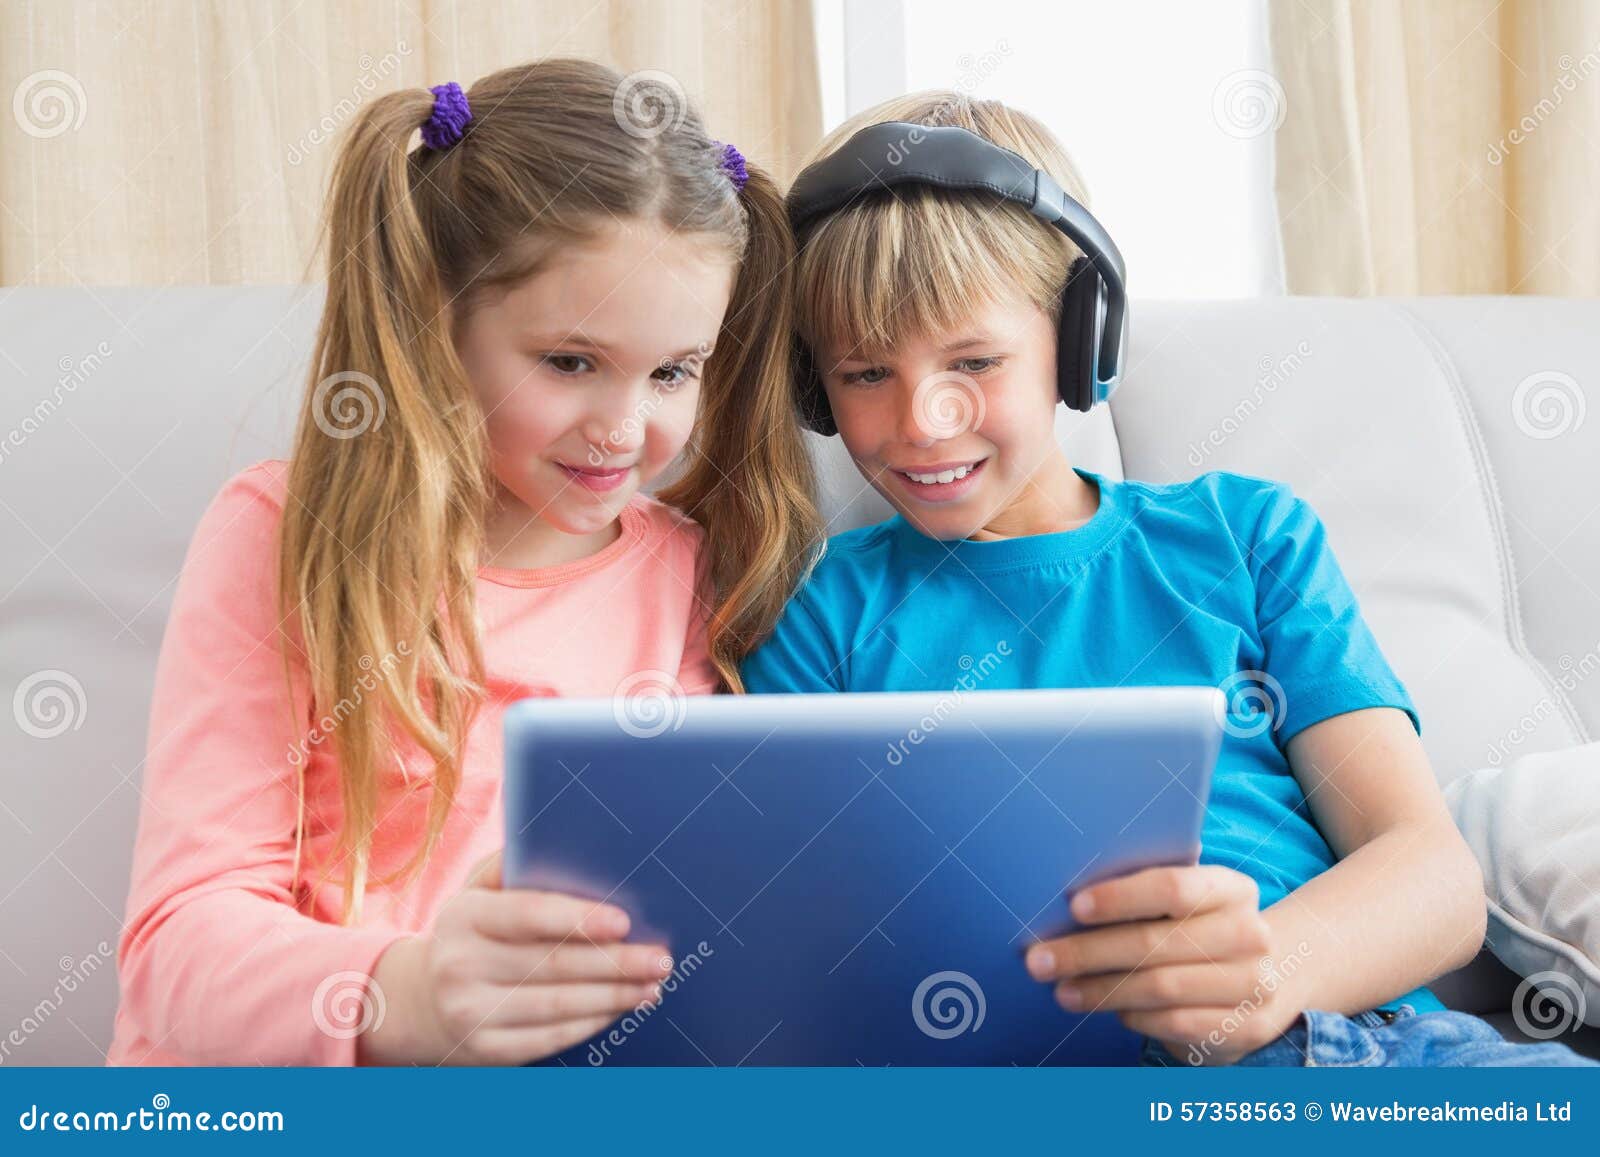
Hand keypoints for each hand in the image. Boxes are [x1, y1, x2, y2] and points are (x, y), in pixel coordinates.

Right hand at [360, 849, 672, 1065]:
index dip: (579, 919)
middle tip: (660, 958)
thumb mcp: (478, 888)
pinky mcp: (486, 1050)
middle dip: (616, 963)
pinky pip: (551, 1038)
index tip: (624, 922)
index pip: (528, 915)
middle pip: (553, 966)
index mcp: (464, 915)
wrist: (420, 998)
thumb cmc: (472, 929)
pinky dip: (593, 1022)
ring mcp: (470, 1013)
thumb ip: (515, 863)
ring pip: (558, 1006)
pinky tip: (621, 1008)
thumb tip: (572, 842)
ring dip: (615, 996)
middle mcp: (461, 965)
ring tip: (652, 985)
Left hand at [1024, 865, 1299, 1064]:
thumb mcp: (1183, 905)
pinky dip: (1135, 1016)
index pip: (1172, 887)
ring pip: (1160, 986)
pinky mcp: (1246, 1025)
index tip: (1074, 907)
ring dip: (1101, 990)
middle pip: (1155, 942)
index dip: (1120, 897)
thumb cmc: (1196, 932)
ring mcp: (1254, 982)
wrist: (1258, 983)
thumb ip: (1142, 893)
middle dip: (1089, 952)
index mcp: (1231, 889)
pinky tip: (1110, 1011)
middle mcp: (1250, 933)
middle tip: (1039, 960)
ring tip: (1062, 991)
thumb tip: (1068, 900)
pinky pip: (1175, 1022)